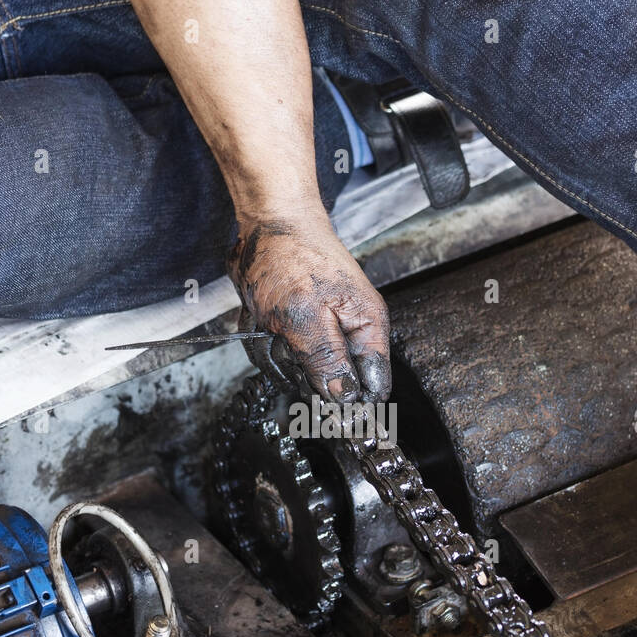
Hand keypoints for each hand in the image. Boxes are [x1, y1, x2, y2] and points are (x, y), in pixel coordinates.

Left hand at [228, 211, 390, 402]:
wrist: (265, 222)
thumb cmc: (290, 255)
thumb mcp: (305, 317)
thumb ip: (326, 362)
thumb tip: (345, 400)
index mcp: (366, 328)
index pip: (374, 385)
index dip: (352, 404)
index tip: (328, 414)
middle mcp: (348, 332)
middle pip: (330, 383)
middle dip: (301, 372)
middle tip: (287, 346)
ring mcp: (321, 331)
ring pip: (300, 373)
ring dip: (277, 357)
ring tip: (271, 326)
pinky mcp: (296, 329)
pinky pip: (280, 357)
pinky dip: (264, 345)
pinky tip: (262, 323)